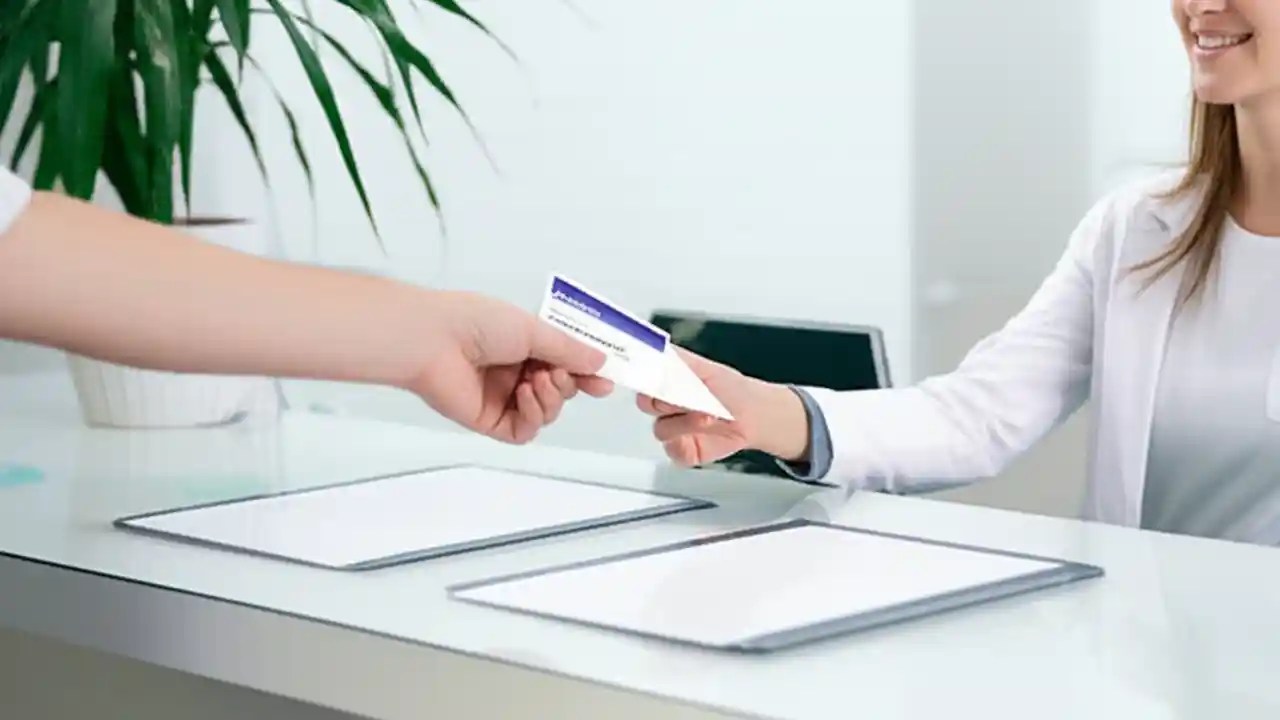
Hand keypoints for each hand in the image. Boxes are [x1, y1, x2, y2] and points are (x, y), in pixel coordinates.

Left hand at [408, 292, 613, 443]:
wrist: (432, 341)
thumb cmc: (473, 322)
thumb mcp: (533, 329)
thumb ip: (569, 349)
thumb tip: (599, 361)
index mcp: (522, 343)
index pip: (565, 362)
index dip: (586, 371)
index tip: (605, 379)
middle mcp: (513, 370)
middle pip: (560, 389)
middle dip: (568, 383)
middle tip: (561, 373)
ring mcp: (502, 396)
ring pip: (546, 412)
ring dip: (552, 399)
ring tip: (539, 380)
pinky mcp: (489, 419)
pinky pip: (525, 430)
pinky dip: (534, 415)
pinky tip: (525, 396)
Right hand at [636, 350, 808, 465]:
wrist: (755, 416)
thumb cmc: (732, 390)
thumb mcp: (704, 368)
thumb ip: (677, 359)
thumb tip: (655, 350)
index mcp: (666, 382)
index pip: (641, 378)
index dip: (643, 377)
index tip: (653, 376)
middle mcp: (666, 406)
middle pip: (646, 404)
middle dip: (666, 399)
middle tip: (686, 394)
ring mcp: (672, 431)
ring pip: (660, 428)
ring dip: (684, 421)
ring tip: (708, 414)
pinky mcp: (682, 451)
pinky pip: (674, 451)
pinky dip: (689, 441)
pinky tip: (705, 429)